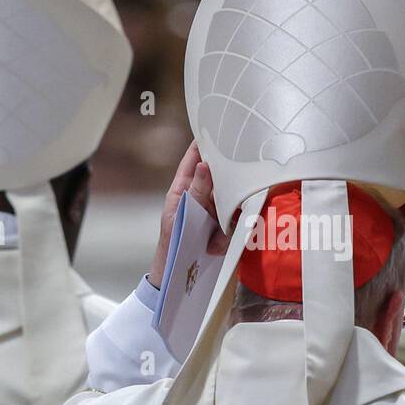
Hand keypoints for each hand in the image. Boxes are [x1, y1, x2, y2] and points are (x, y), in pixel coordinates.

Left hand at [149, 142, 226, 287]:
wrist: (175, 277)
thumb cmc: (172, 244)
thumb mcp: (182, 215)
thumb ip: (196, 191)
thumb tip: (205, 165)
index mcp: (183, 190)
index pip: (194, 160)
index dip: (203, 144)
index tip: (216, 127)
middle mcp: (200, 198)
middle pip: (219, 179)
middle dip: (226, 184)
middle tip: (233, 181)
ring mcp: (212, 214)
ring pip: (230, 203)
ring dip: (224, 221)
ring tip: (212, 237)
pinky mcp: (222, 230)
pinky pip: (232, 225)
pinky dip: (225, 238)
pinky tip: (214, 247)